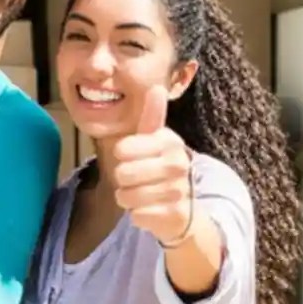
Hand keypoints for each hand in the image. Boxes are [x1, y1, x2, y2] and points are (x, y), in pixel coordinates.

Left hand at [112, 86, 192, 244]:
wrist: (182, 207)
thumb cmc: (159, 168)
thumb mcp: (154, 141)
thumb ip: (152, 117)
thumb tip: (157, 88)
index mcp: (169, 141)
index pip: (123, 148)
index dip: (120, 155)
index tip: (131, 156)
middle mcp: (178, 164)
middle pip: (123, 174)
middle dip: (122, 180)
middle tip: (135, 179)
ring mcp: (179, 190)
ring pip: (127, 196)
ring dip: (127, 198)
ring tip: (140, 194)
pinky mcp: (175, 214)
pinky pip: (137, 215)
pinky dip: (137, 215)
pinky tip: (150, 209)